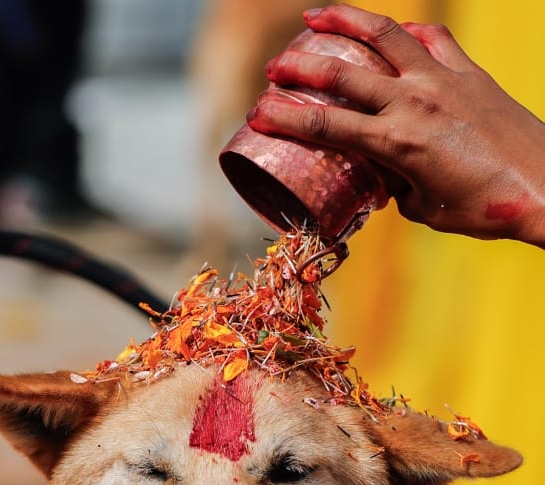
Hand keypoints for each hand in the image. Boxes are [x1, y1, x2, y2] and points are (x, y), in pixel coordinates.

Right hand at [247, 4, 544, 246]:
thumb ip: (395, 185)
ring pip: (385, 36)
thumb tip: (383, 175)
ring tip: (315, 14)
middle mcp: (415, 103)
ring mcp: (444, 81)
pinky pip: (432, 39)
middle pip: (342, 74)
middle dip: (299, 68)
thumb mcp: (422, 209)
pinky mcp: (470, 73)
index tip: (256, 114)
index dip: (282, 118)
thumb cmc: (485, 210)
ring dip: (345, 20)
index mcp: (397, 143)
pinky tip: (390, 31)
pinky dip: (406, 32)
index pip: (323, 125)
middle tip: (274, 69)